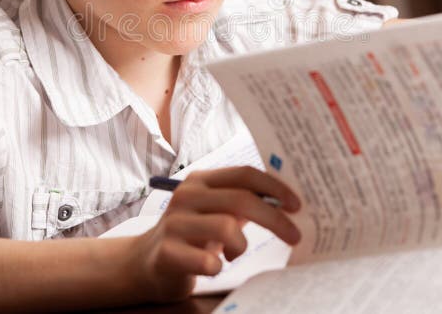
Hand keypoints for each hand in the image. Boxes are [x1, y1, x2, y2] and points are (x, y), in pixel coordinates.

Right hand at [131, 166, 301, 301]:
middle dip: (274, 219)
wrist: (145, 262)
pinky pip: (208, 260)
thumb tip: (286, 201)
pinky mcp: (167, 251)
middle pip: (241, 199)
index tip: (297, 205)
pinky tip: (214, 266)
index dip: (274, 187)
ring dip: (241, 246)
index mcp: (201, 181)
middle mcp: (187, 196)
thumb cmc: (191, 235)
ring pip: (227, 227)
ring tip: (233, 254)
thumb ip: (243, 202)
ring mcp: (174, 223)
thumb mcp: (216, 211)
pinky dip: (219, 266)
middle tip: (295, 237)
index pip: (244, 174)